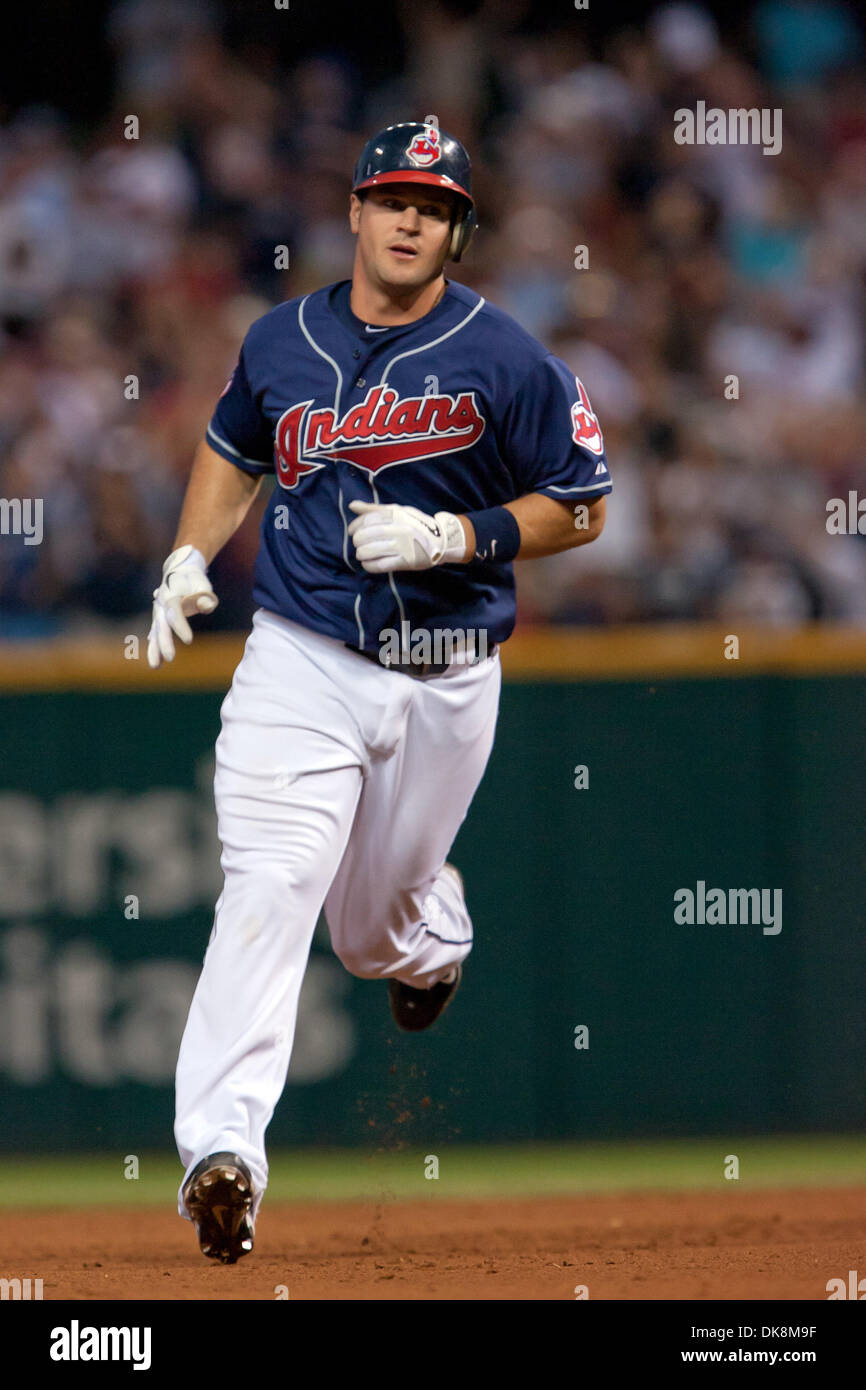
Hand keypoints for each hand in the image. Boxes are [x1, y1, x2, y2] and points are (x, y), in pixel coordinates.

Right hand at [147, 544, 217, 667]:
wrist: (180, 571)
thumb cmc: (194, 579)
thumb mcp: (203, 583)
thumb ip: (205, 595)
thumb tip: (205, 606)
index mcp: (172, 595)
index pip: (175, 613)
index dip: (181, 627)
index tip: (188, 641)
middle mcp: (162, 604)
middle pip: (162, 625)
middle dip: (164, 642)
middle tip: (170, 658)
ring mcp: (159, 612)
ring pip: (156, 632)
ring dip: (155, 649)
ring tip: (155, 666)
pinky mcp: (160, 618)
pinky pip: (156, 633)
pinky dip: (155, 645)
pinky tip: (155, 659)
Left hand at [347, 501, 466, 573]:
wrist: (442, 540)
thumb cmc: (416, 524)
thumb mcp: (397, 511)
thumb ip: (374, 509)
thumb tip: (352, 505)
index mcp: (396, 514)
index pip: (367, 520)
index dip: (354, 526)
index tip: (352, 532)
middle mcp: (399, 528)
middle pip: (365, 536)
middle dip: (357, 542)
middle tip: (358, 544)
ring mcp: (403, 545)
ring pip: (370, 551)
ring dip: (361, 554)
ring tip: (362, 554)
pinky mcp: (406, 561)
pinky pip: (380, 565)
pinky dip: (369, 565)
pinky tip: (368, 564)